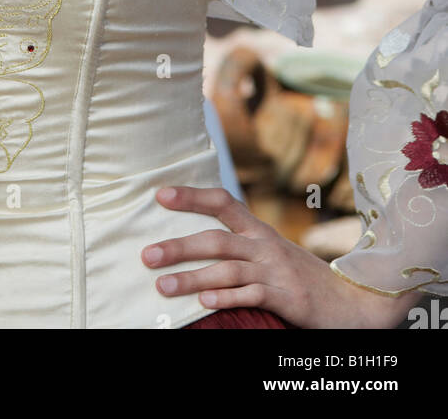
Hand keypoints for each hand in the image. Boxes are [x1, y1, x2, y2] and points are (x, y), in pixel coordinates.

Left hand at [140, 185, 421, 328]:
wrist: (351, 300)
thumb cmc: (299, 277)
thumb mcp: (270, 252)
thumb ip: (239, 245)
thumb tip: (194, 242)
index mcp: (258, 230)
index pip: (222, 202)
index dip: (191, 196)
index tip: (160, 194)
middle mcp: (264, 245)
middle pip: (216, 240)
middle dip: (179, 246)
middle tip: (146, 255)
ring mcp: (275, 271)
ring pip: (227, 270)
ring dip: (192, 278)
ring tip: (162, 287)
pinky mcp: (285, 297)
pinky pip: (251, 295)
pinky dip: (226, 298)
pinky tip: (204, 303)